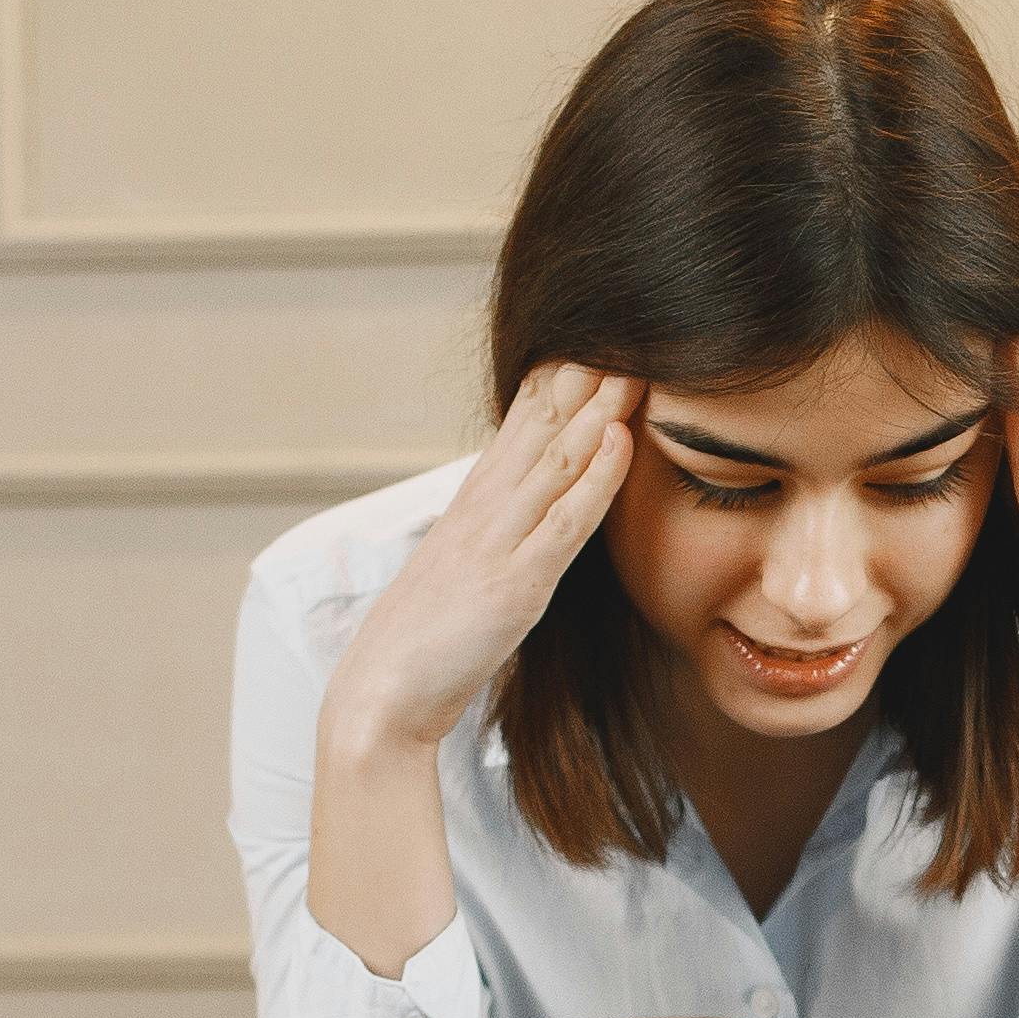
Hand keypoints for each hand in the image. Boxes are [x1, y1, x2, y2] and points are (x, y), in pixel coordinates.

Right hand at [324, 362, 634, 756]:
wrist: (381, 695)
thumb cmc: (425, 637)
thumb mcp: (466, 565)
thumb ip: (498, 528)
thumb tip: (532, 501)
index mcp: (474, 501)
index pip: (523, 419)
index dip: (563, 373)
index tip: (604, 334)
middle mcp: (484, 508)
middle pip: (542, 422)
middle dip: (588, 371)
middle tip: (631, 323)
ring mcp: (497, 543)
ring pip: (556, 458)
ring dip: (600, 408)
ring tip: (637, 362)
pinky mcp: (513, 585)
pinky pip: (562, 523)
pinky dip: (596, 480)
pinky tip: (621, 443)